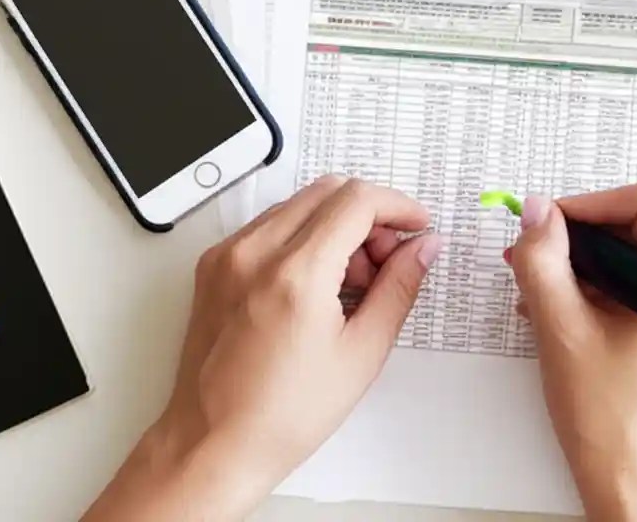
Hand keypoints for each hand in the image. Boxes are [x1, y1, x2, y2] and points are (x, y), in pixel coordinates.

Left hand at [84, 176, 441, 521]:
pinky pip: (268, 227)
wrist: (214, 444)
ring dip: (336, 225)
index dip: (398, 207)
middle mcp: (254, 253)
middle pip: (328, 191)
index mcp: (295, 274)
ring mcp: (227, 257)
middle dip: (369, 215)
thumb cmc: (280, 415)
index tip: (416, 225)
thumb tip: (423, 248)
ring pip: (299, 205)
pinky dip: (303, 238)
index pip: (357, 201)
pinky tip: (317, 285)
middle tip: (388, 259)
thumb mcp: (361, 353)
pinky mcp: (213, 267)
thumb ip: (398, 288)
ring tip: (352, 282)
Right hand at [509, 178, 636, 521]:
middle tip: (529, 252)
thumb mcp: (561, 330)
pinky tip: (550, 310)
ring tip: (531, 287)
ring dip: (577, 263)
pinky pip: (626, 284)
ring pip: (627, 254)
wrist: (630, 480)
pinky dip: (588, 287)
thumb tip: (535, 211)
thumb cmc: (608, 418)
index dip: (593, 202)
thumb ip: (544, 262)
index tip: (548, 224)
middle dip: (577, 233)